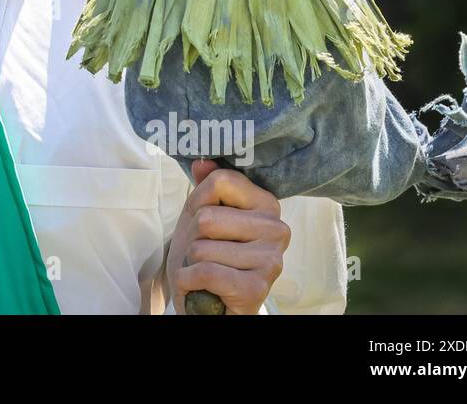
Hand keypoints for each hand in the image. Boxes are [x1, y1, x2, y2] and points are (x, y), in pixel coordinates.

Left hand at [166, 159, 288, 314]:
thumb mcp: (200, 214)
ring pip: (202, 247)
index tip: (205, 223)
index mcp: (267, 205)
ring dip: (191, 263)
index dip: (198, 202)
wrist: (207, 304)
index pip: (220, 181)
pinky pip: (205, 272)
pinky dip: (188, 280)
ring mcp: (271, 260)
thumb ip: (205, 186)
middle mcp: (277, 230)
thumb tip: (202, 162)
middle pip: (207, 217)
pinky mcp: (257, 288)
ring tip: (205, 271)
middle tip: (204, 254)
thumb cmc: (206, 256)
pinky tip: (200, 286)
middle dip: (194, 239)